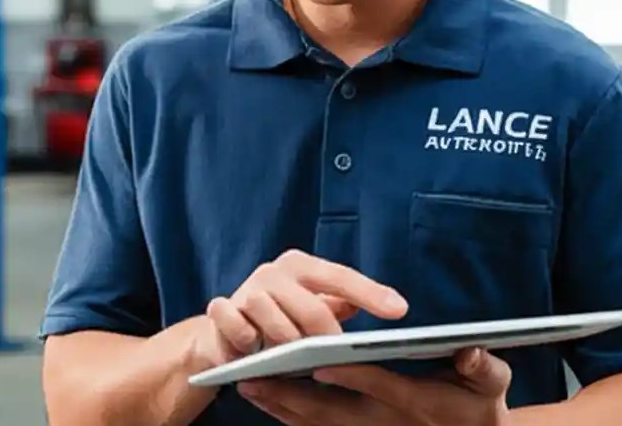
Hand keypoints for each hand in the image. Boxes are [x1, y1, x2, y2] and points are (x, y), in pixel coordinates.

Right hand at [190, 249, 408, 370]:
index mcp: (300, 266)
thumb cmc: (280, 316)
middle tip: (333, 353)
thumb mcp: (312, 306)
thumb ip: (342, 304)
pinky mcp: (220, 310)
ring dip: (284, 339)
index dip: (371, 293)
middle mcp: (273, 273)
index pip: (341, 276)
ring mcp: (245, 290)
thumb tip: (387, 303)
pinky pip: (234, 323)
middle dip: (325, 334)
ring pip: (271, 314)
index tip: (401, 311)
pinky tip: (252, 349)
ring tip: (290, 356)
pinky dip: (245, 338)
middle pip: (311, 304)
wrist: (225, 328)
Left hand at [238, 347, 512, 425]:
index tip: (316, 363)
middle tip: (254, 377)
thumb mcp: (492, 384)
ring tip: (247, 385)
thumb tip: (471, 351)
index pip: (377, 388)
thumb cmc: (481, 405)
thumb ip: (483, 366)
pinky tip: (266, 400)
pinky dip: (290, 417)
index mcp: (417, 403)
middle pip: (332, 411)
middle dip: (292, 395)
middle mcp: (386, 424)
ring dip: (281, 407)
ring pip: (318, 423)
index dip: (348, 377)